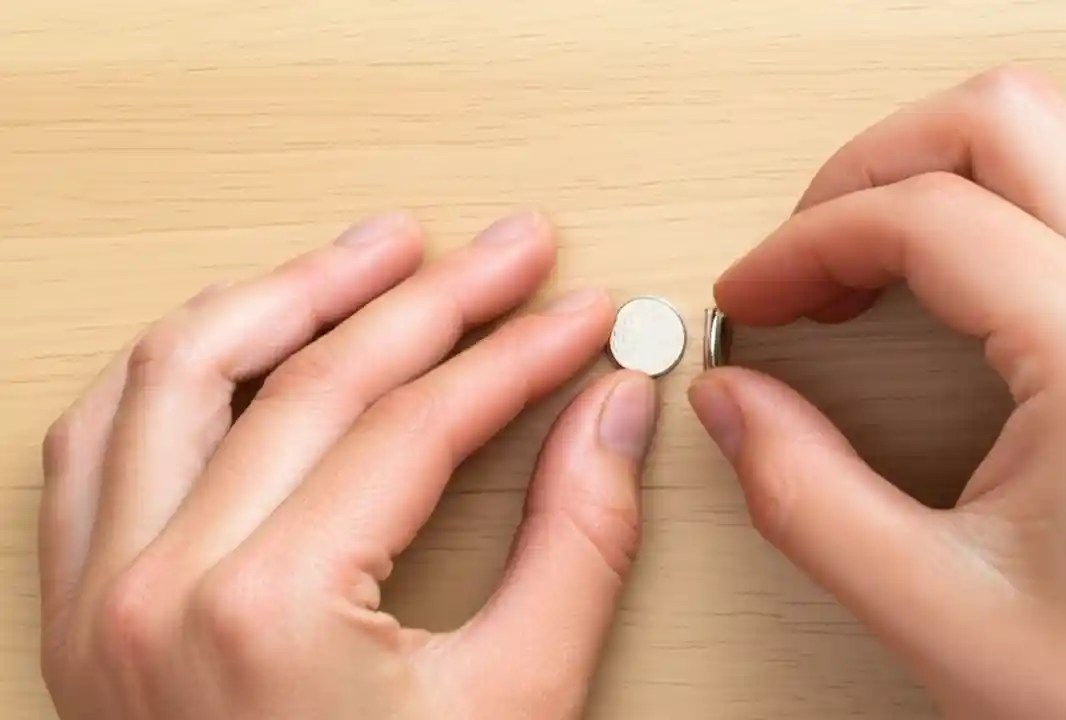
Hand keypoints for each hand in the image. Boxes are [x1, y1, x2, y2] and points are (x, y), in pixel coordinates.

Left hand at [39, 211, 656, 718]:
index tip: (579, 315)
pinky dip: (174, 362)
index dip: (520, 352)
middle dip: (436, 295)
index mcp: (268, 610)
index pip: (421, 419)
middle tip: (510, 249)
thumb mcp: (516, 707)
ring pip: (182, 368)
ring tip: (378, 249)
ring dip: (291, 290)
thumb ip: (576, 542)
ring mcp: (100, 591)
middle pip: (317, 373)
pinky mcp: (80, 607)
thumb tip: (614, 415)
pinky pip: (96, 436)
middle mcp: (159, 584)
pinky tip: (237, 329)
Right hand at [690, 66, 1065, 718]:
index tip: (751, 296)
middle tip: (803, 253)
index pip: (923, 214)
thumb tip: (733, 404)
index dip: (803, 243)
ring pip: (1048, 145)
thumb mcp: (937, 607)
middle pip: (999, 120)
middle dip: (869, 167)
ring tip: (855, 271)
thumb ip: (804, 493)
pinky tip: (939, 294)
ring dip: (929, 184)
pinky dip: (988, 219)